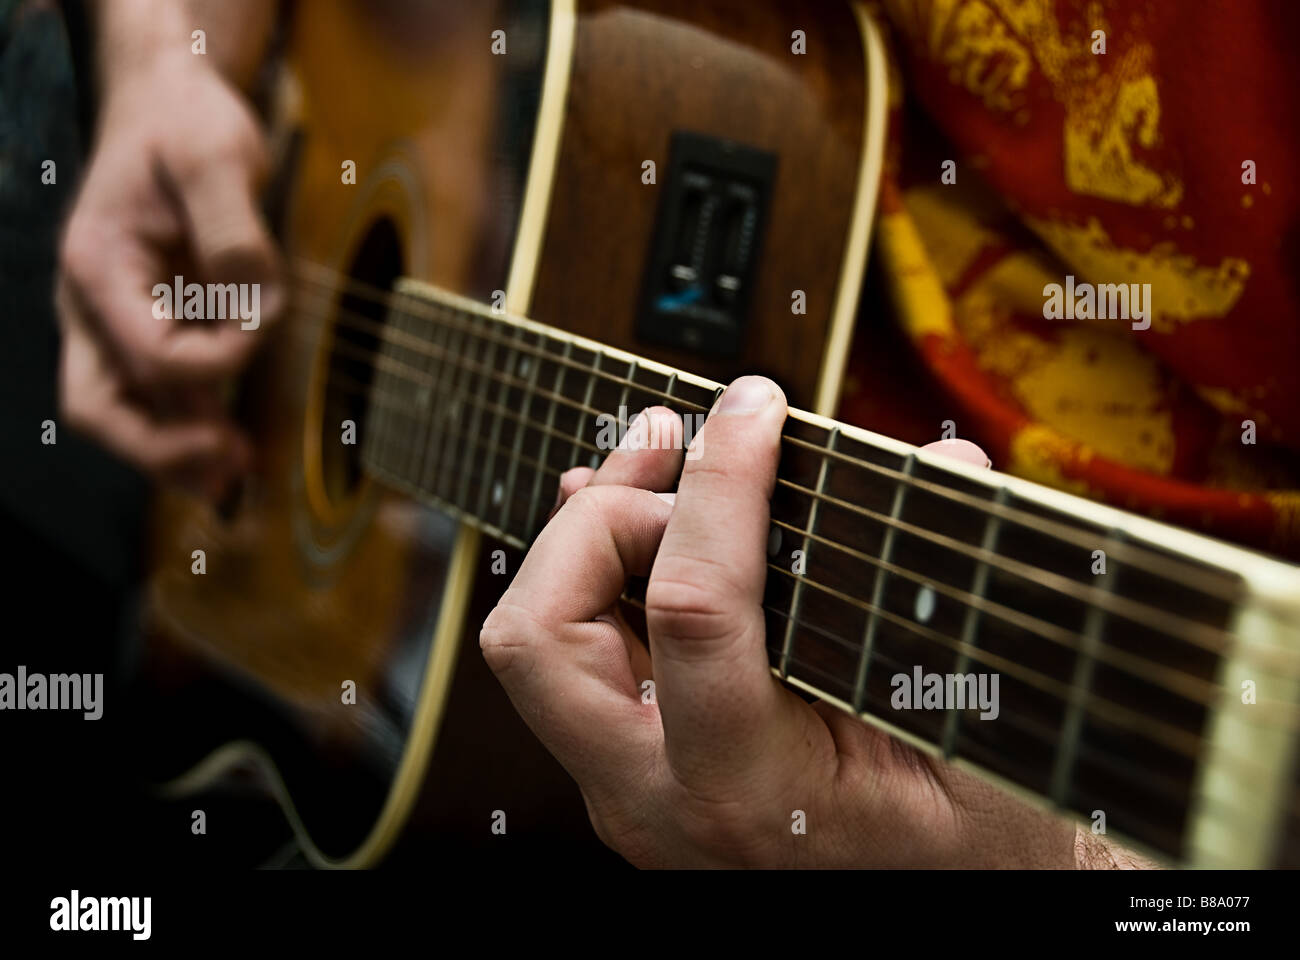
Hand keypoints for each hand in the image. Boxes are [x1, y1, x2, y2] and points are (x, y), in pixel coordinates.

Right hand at [57, 50, 281, 496]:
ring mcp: (109, 321)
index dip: (213, 362)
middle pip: (101, 407)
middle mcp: (90, 304)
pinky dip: (181, 429)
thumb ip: (236, 233)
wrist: (167, 103)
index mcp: (99, 266)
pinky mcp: (140, 326)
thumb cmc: (187, 124)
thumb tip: (253, 305)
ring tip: (234, 476)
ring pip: (119, 414)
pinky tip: (229, 447)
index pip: (149, 353)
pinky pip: (147, 397)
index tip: (262, 328)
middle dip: (163, 449)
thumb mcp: (218, 157)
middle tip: (231, 469)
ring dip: (171, 455)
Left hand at [482, 376, 1110, 867]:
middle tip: (678, 449)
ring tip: (661, 459)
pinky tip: (650, 518)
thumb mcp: (983, 740)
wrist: (937, 910)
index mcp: (753, 794)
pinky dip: (594, 568)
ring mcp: (628, 787)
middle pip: (542, 634)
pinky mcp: (628, 766)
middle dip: (600, 518)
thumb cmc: (970, 851)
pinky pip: (567, 654)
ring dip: (584, 533)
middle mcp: (657, 798)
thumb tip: (947, 463)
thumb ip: (955, 604)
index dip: (720, 486)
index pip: (695, 613)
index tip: (755, 409)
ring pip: (533, 640)